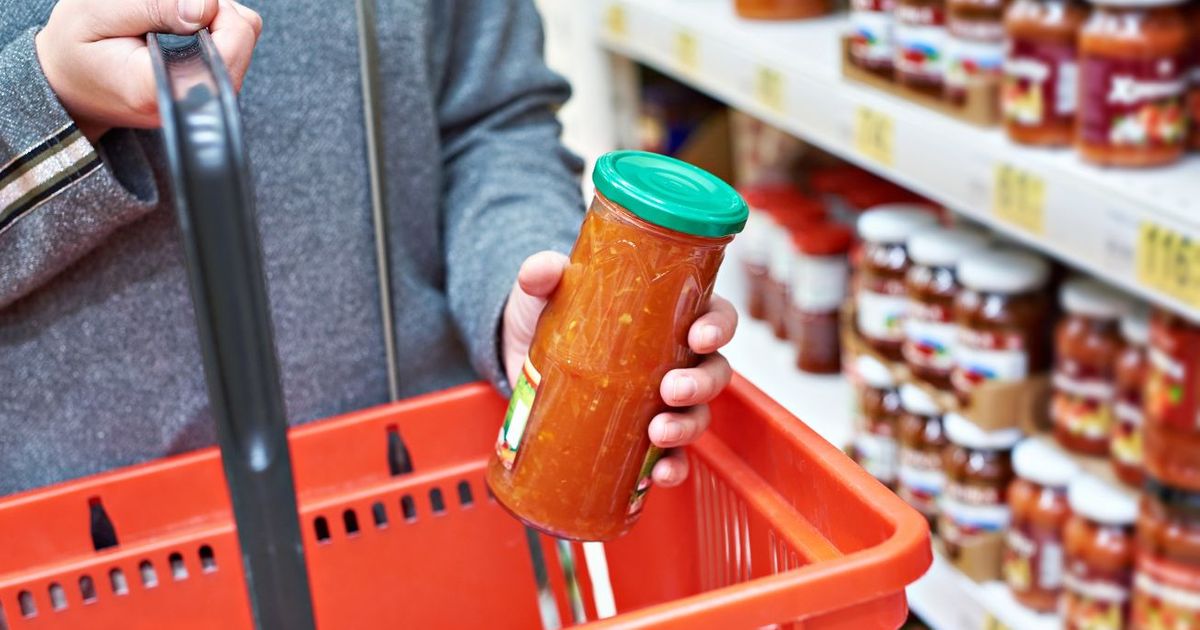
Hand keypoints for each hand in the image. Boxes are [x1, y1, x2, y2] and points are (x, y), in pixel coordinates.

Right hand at [36, 0, 261, 141]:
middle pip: (244, 35)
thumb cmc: (77, 45)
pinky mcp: (212, 90)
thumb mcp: (95, 11)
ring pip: (245, 36)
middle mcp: (192, 101)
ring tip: (173, 16)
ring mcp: (206, 99)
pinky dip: (215, 25)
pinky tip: (183, 26)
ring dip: (216, 14)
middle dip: (214, 7)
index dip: (216, 13)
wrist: (71, 84)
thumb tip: (206, 8)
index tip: (182, 6)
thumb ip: (152, 6)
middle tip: (170, 6)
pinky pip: (235, 45)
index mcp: (159, 88)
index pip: (227, 49)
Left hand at [502, 251, 737, 487]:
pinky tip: (658, 475)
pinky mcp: (640, 435)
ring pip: (698, 414)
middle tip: (672, 389)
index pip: (714, 315)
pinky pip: (672, 456)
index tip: (699, 336)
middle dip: (701, 383)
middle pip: (714, 371)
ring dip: (687, 427)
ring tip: (658, 432)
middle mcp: (677, 359)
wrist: (520, 358)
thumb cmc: (553, 314)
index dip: (718, 326)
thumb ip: (543, 275)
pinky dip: (672, 468)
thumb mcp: (545, 292)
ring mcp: (662, 401)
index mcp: (672, 315)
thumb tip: (542, 269)